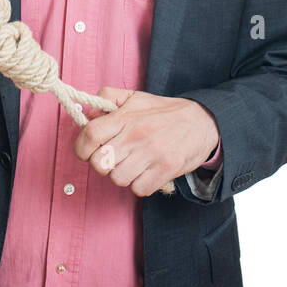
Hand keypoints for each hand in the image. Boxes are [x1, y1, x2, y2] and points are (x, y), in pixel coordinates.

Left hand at [73, 88, 219, 197]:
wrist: (204, 121)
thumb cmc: (165, 112)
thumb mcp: (136, 97)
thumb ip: (108, 98)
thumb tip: (88, 113)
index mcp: (127, 117)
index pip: (90, 135)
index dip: (82, 148)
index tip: (89, 150)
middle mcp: (137, 134)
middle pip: (100, 163)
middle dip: (103, 164)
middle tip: (115, 158)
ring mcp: (152, 153)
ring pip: (118, 179)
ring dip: (123, 175)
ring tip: (134, 165)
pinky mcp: (166, 169)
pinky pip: (139, 189)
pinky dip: (140, 185)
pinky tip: (147, 173)